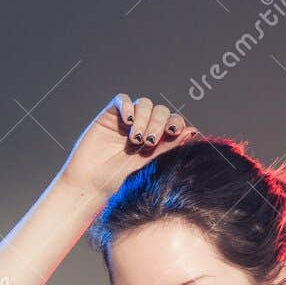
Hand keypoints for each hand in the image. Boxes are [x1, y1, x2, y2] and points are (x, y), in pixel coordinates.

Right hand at [60, 93, 198, 199]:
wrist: (92, 184)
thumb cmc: (121, 181)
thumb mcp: (150, 165)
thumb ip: (170, 147)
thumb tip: (193, 131)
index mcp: (158, 140)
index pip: (173, 122)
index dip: (176, 122)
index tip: (174, 131)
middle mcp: (145, 127)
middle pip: (160, 111)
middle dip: (158, 123)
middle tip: (149, 141)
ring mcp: (127, 120)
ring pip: (144, 104)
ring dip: (143, 119)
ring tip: (135, 139)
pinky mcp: (110, 115)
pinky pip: (122, 100)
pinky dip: (127, 106)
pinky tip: (126, 121)